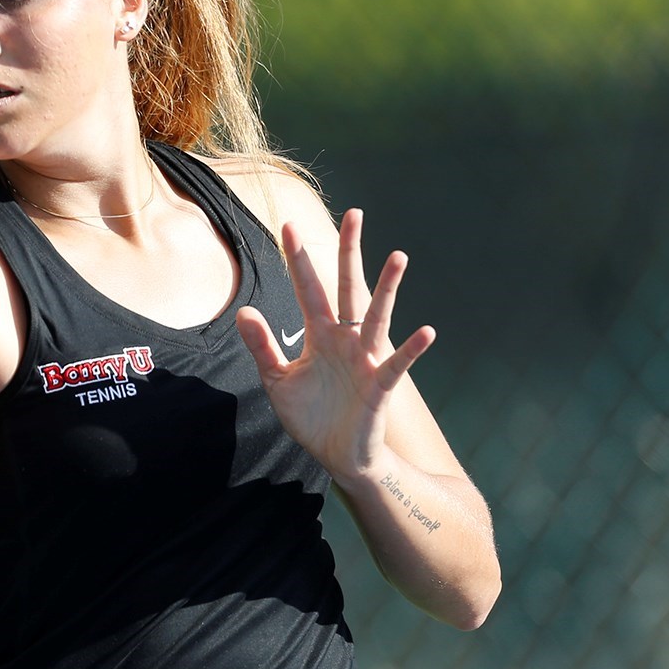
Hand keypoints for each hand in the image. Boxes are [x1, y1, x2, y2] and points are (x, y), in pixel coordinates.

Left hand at [233, 208, 433, 480]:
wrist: (337, 455)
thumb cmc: (311, 415)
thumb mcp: (277, 380)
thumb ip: (263, 346)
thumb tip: (243, 311)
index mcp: (319, 335)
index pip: (307, 288)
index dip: (297, 259)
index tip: (288, 225)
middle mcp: (344, 338)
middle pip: (348, 287)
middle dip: (350, 252)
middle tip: (355, 214)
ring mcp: (365, 359)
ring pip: (377, 316)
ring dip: (388, 288)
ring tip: (398, 257)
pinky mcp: (379, 386)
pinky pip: (396, 364)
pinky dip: (411, 349)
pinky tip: (425, 331)